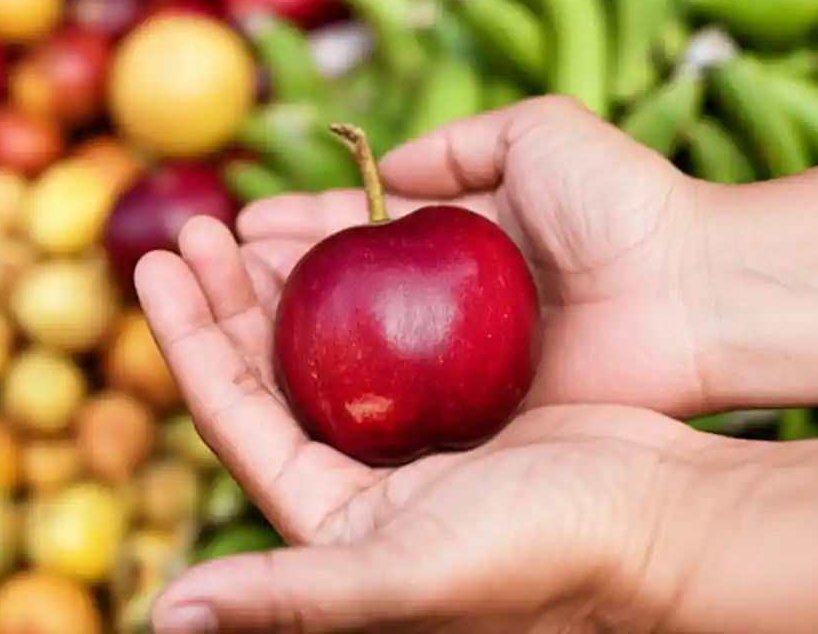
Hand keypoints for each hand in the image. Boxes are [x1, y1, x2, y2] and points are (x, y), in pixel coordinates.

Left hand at [135, 217, 726, 632]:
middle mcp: (358, 486)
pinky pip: (392, 338)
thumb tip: (162, 612)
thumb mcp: (402, 578)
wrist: (663, 525)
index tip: (153, 263)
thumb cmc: (539, 558)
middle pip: (268, 378)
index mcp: (329, 524)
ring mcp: (410, 444)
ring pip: (326, 352)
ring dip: (286, 289)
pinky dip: (362, 290)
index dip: (184, 341)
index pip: (232, 419)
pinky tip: (351, 245)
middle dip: (223, 302)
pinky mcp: (461, 410)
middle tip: (194, 226)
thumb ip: (287, 600)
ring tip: (251, 223)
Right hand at [235, 96, 713, 415]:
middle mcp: (443, 310)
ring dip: (280, 335)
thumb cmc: (627, 208)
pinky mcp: (475, 421)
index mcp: (459, 242)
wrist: (697, 296)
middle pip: (337, 297)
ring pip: (347, 356)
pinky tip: (273, 382)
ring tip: (210, 312)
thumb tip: (382, 168)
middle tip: (199, 267)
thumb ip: (461, 141)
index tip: (237, 226)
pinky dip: (331, 396)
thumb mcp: (542, 133)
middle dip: (265, 281)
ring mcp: (456, 371)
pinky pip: (389, 411)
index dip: (296, 228)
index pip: (356, 234)